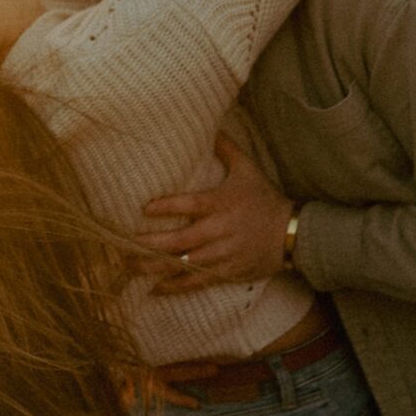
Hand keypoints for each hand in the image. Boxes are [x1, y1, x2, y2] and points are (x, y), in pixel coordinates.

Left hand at [141, 135, 292, 290]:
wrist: (292, 234)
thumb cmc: (265, 199)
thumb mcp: (248, 169)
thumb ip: (226, 149)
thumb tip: (211, 126)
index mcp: (221, 203)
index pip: (190, 204)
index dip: (166, 206)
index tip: (144, 209)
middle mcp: (219, 230)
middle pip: (179, 240)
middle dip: (149, 244)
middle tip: (122, 245)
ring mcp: (222, 255)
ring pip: (183, 264)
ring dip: (153, 266)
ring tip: (129, 265)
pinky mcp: (226, 273)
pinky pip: (196, 282)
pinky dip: (174, 286)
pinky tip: (154, 289)